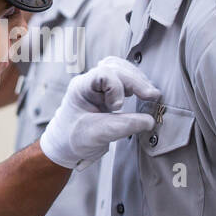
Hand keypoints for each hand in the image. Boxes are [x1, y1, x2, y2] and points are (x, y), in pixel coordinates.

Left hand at [39, 56, 161, 168]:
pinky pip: (122, 78)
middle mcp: (89, 82)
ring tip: (148, 93)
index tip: (120, 106)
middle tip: (152, 96)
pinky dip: (134, 83)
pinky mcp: (106, 92)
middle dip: (135, 81)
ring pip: (120, 69)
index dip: (117, 86)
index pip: (103, 73)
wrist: (64, 146)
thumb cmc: (74, 139)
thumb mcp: (100, 135)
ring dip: (136, 79)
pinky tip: (141, 92)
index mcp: (81, 88)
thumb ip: (125, 126)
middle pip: (115, 68)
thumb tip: (150, 120)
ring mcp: (98, 85)